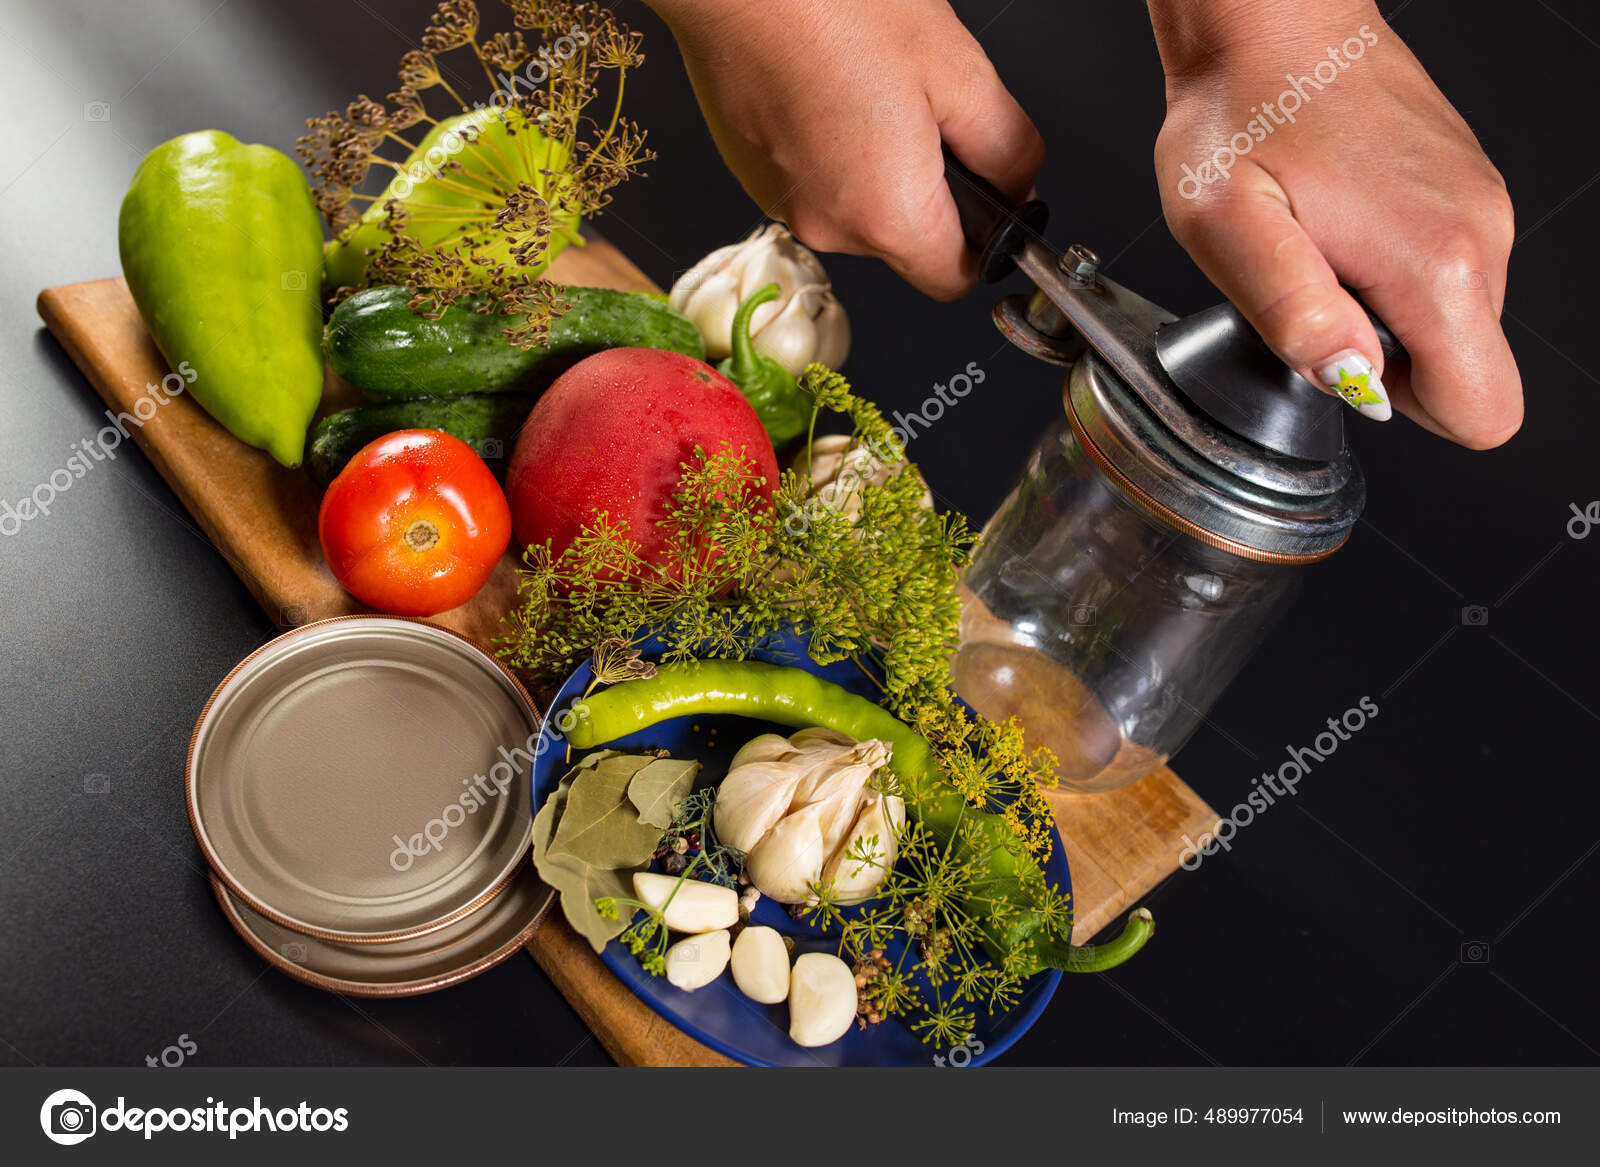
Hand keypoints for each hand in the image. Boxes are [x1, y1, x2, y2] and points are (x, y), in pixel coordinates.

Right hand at [642, 0, 1043, 298]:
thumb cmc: (833, 7)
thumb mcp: (957, 69)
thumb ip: (1007, 145)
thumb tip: (1019, 183)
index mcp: (888, 215)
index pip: (954, 280)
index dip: (985, 241)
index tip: (991, 196)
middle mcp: (830, 228)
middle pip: (904, 242)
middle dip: (927, 190)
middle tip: (925, 109)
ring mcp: (781, 205)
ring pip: (857, 209)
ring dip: (875, 166)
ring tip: (868, 87)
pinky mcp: (752, 176)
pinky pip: (813, 182)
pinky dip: (830, 150)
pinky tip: (828, 89)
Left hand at [1148, 0, 1520, 446]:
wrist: (1267, 24)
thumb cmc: (1240, 112)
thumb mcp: (1226, 228)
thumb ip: (1292, 315)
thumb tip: (1350, 378)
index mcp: (1434, 260)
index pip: (1482, 410)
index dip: (1405, 411)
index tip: (1343, 356)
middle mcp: (1481, 234)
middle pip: (1461, 369)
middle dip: (1380, 356)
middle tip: (1309, 286)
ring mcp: (1481, 207)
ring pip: (1449, 321)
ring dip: (1377, 310)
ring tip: (1316, 245)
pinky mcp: (1467, 189)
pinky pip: (1443, 271)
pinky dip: (1387, 270)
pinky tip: (1335, 221)